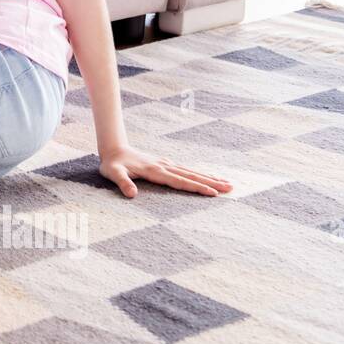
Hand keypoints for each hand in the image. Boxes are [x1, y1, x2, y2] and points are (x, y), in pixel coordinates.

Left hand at [98, 144, 232, 197]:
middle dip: (211, 183)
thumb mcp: (113, 173)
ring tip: (228, 183)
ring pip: (192, 172)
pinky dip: (201, 174)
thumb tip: (132, 195)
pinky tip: (210, 177)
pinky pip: (187, 170)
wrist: (114, 148)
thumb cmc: (112, 164)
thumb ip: (122, 183)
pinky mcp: (166, 164)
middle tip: (230, 188)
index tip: (212, 193)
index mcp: (155, 171)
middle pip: (191, 176)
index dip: (195, 188)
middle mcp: (165, 166)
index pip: (179, 181)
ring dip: (210, 178)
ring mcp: (167, 164)